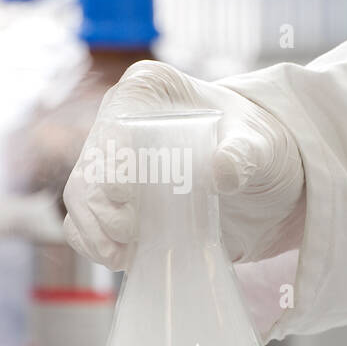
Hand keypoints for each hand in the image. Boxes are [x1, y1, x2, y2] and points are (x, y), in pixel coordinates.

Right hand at [63, 61, 305, 269]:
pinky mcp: (111, 197)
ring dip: (99, 233)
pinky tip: (125, 257)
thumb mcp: (264, 147)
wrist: (266, 180)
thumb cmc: (263, 147)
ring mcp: (110, 160)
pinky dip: (95, 245)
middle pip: (90, 170)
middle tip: (139, 234)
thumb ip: (246, 154)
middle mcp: (118, 120)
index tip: (139, 201)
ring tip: (131, 252)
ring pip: (80, 199)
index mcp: (146, 88)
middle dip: (107, 211)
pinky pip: (82, 223)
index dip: (119, 171)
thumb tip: (222, 171)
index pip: (113, 129)